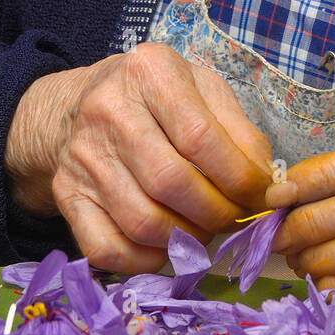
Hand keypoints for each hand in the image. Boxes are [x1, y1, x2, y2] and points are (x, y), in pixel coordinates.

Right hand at [5, 44, 273, 272]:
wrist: (82, 104)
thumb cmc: (158, 98)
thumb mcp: (204, 92)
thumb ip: (242, 133)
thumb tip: (269, 187)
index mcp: (150, 73)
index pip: (200, 137)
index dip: (240, 178)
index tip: (262, 196)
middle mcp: (108, 110)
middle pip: (170, 182)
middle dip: (217, 213)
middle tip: (235, 218)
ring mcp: (82, 156)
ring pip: (141, 221)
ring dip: (187, 239)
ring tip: (205, 230)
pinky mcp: (66, 194)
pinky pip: (105, 248)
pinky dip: (145, 261)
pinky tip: (167, 247)